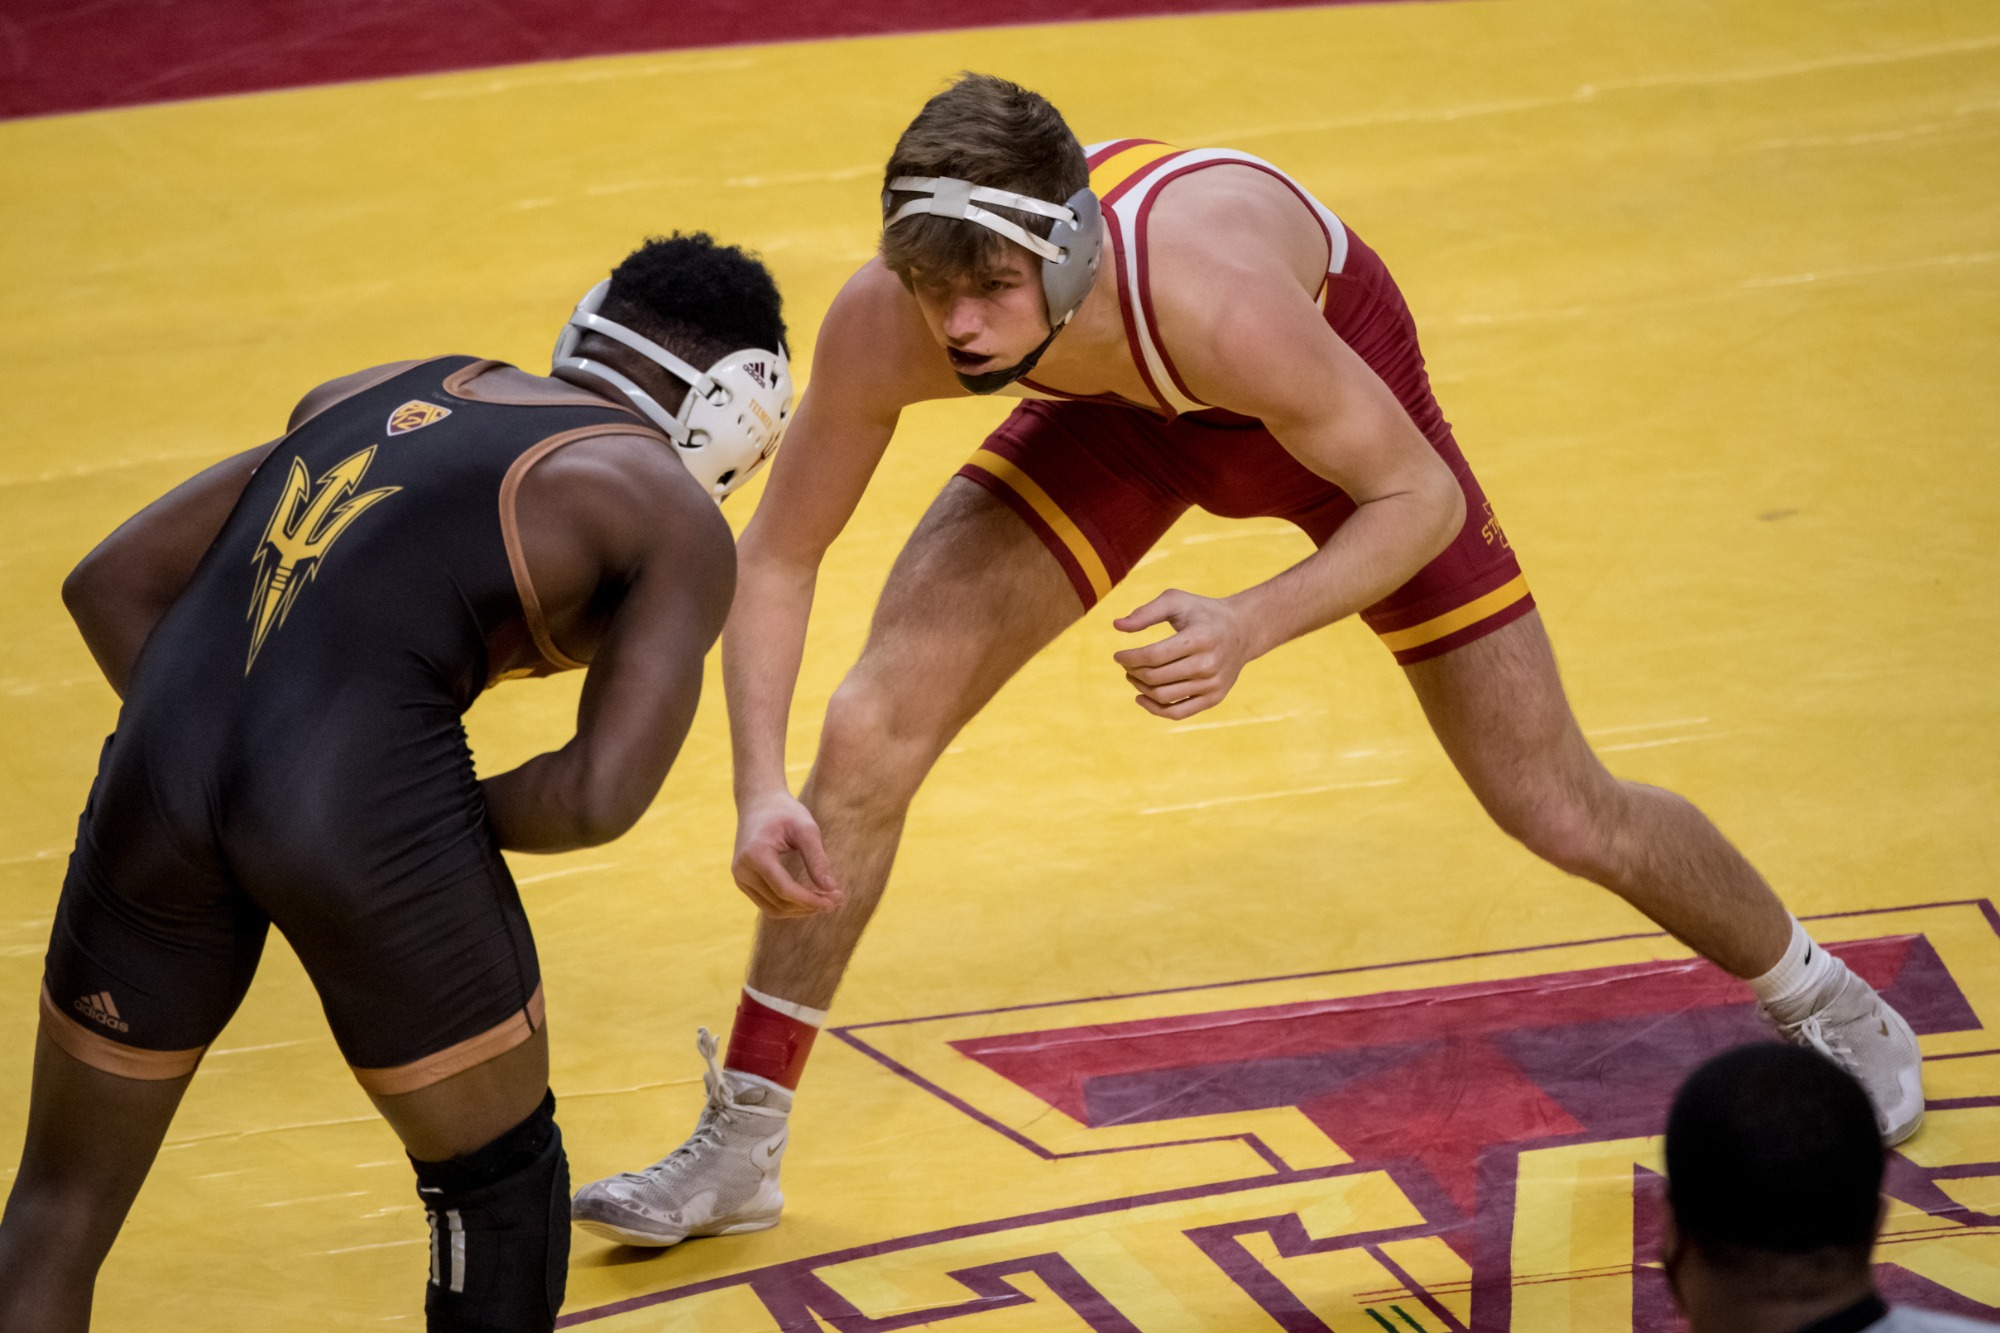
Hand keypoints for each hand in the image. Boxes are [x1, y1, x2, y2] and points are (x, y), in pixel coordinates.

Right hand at [732, 791, 844, 917]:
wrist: (758, 802)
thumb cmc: (785, 812)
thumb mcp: (806, 829)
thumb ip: (818, 859)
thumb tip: (831, 889)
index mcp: (756, 855)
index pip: (785, 890)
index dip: (811, 900)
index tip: (835, 901)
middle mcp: (742, 869)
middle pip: (779, 902)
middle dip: (809, 906)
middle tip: (836, 899)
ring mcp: (740, 877)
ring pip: (772, 908)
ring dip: (800, 910)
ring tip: (825, 900)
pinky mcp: (743, 881)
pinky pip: (766, 903)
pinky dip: (788, 905)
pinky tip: (809, 898)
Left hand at [1112, 588, 1260, 719]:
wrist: (1243, 630)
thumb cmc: (1203, 613)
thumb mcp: (1177, 602)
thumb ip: (1146, 612)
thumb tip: (1117, 625)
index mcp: (1200, 638)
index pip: (1153, 656)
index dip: (1129, 658)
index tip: (1118, 656)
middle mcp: (1209, 664)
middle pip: (1155, 678)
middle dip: (1133, 672)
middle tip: (1126, 665)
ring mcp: (1213, 684)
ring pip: (1163, 696)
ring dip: (1140, 688)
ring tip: (1134, 676)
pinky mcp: (1214, 698)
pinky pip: (1178, 713)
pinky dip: (1155, 709)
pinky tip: (1141, 698)